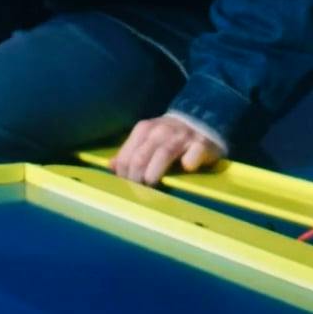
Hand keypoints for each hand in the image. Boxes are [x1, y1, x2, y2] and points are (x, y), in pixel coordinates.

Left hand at [106, 115, 223, 186]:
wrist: (201, 121)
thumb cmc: (169, 136)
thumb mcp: (146, 139)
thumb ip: (129, 152)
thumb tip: (111, 166)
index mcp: (144, 129)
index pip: (127, 156)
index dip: (124, 175)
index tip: (127, 186)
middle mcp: (160, 130)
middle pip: (141, 157)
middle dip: (136, 179)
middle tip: (138, 192)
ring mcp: (181, 136)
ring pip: (162, 154)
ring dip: (154, 174)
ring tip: (151, 188)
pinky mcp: (200, 144)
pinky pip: (192, 155)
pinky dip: (188, 163)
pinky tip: (185, 169)